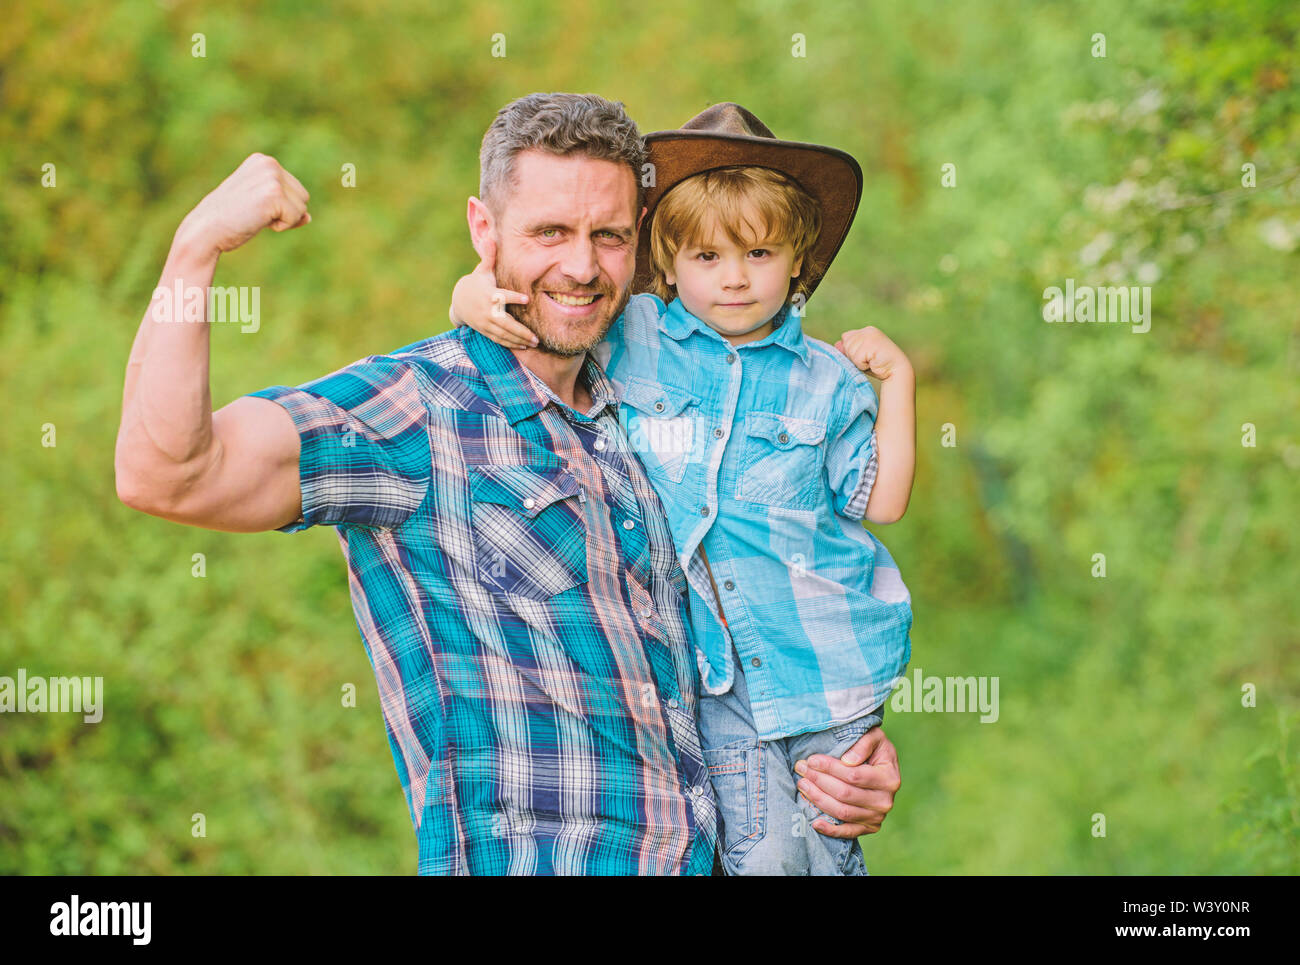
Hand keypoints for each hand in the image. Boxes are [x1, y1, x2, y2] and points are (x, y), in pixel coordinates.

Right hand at [176, 153, 310, 257]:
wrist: (207, 229)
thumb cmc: (230, 220)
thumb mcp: (259, 206)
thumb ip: (283, 205)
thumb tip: (308, 217)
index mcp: (263, 161)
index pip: (296, 190)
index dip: (281, 207)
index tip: (254, 207)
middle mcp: (269, 163)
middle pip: (303, 198)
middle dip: (285, 213)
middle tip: (254, 213)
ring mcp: (272, 177)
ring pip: (302, 209)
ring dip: (283, 220)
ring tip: (255, 215)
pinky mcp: (274, 193)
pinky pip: (296, 218)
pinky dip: (281, 226)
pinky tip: (258, 220)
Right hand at [451, 236, 535, 348]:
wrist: (459, 301)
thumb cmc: (477, 283)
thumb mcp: (482, 270)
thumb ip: (489, 257)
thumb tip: (491, 237)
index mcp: (489, 294)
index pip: (502, 296)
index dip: (514, 297)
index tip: (527, 299)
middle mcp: (487, 311)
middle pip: (505, 322)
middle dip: (521, 331)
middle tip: (537, 337)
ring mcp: (485, 322)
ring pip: (503, 334)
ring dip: (519, 340)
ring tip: (535, 343)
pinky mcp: (485, 330)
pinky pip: (498, 339)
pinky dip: (510, 343)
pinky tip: (523, 346)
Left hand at [794, 725, 900, 837]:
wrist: (882, 768)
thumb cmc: (874, 748)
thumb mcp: (874, 736)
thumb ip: (863, 744)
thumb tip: (848, 760)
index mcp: (889, 778)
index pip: (853, 775)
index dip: (830, 768)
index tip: (812, 759)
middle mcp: (885, 801)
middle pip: (845, 794)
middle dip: (819, 781)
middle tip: (801, 769)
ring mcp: (877, 817)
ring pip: (842, 812)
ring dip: (818, 799)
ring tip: (802, 785)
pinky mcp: (869, 828)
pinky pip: (848, 833)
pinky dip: (830, 830)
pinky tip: (814, 822)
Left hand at [835, 326, 911, 381]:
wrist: (897, 371)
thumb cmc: (878, 366)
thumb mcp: (861, 357)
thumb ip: (849, 350)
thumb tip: (836, 344)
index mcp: (866, 331)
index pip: (846, 337)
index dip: (850, 350)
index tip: (865, 356)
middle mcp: (868, 331)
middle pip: (846, 344)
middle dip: (853, 356)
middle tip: (869, 360)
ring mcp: (870, 336)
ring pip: (850, 351)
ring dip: (858, 361)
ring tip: (871, 362)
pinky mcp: (871, 344)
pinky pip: (856, 358)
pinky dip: (862, 365)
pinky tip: (873, 363)